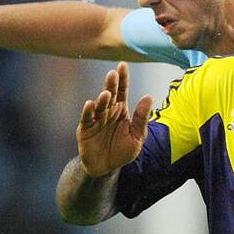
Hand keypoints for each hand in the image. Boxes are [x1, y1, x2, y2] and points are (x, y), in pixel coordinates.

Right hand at [77, 62, 153, 177]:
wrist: (106, 167)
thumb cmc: (122, 151)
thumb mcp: (137, 136)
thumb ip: (142, 118)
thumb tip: (149, 97)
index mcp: (121, 110)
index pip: (122, 90)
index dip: (123, 78)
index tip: (123, 65)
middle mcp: (108, 111)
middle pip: (110, 95)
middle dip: (111, 84)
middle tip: (113, 74)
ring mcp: (96, 119)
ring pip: (99, 106)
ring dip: (102, 99)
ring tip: (106, 94)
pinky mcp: (85, 129)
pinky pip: (86, 119)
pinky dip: (88, 112)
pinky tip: (90, 104)